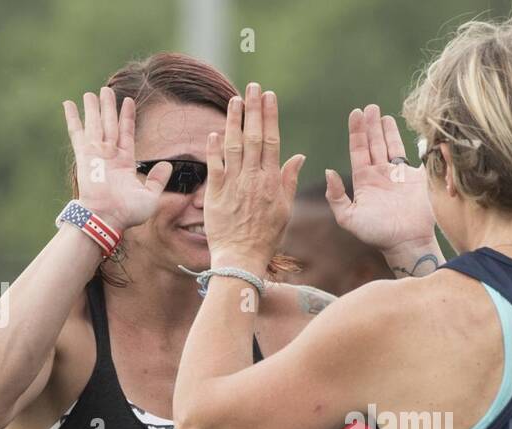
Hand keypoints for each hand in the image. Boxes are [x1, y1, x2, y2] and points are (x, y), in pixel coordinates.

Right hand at [63, 88, 171, 232]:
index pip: (126, 133)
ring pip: (95, 125)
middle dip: (109, 107)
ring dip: (93, 108)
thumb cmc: (127, 212)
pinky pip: (77, 133)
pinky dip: (73, 118)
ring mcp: (96, 154)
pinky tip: (69, 104)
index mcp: (124, 162)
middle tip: (106, 90)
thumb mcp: (150, 195)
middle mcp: (110, 156)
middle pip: (110, 125)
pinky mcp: (84, 155)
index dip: (127, 117)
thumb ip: (158, 179)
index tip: (128, 101)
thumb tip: (168, 165)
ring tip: (91, 92)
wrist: (107, 218)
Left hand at [203, 83, 305, 271]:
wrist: (242, 258)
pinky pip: (214, 167)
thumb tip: (298, 155)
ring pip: (233, 147)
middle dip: (253, 110)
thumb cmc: (265, 237)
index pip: (271, 141)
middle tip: (253, 87)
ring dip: (234, 122)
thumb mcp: (284, 210)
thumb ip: (289, 180)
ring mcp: (233, 185)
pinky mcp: (215, 195)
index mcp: (271, 181)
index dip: (269, 117)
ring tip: (235, 100)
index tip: (269, 97)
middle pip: (253, 137)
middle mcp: (253, 179)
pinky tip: (215, 132)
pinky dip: (214, 149)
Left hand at [325, 105, 435, 254]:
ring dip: (386, 129)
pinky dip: (409, 141)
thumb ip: (336, 197)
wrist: (407, 242)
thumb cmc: (377, 233)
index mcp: (364, 180)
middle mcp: (380, 174)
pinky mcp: (417, 177)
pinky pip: (412, 154)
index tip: (355, 113)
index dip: (356, 131)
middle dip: (370, 125)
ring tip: (381, 113)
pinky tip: (406, 129)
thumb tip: (328, 171)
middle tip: (369, 107)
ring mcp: (399, 175)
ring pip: (390, 146)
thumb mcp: (349, 218)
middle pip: (373, 143)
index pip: (358, 149)